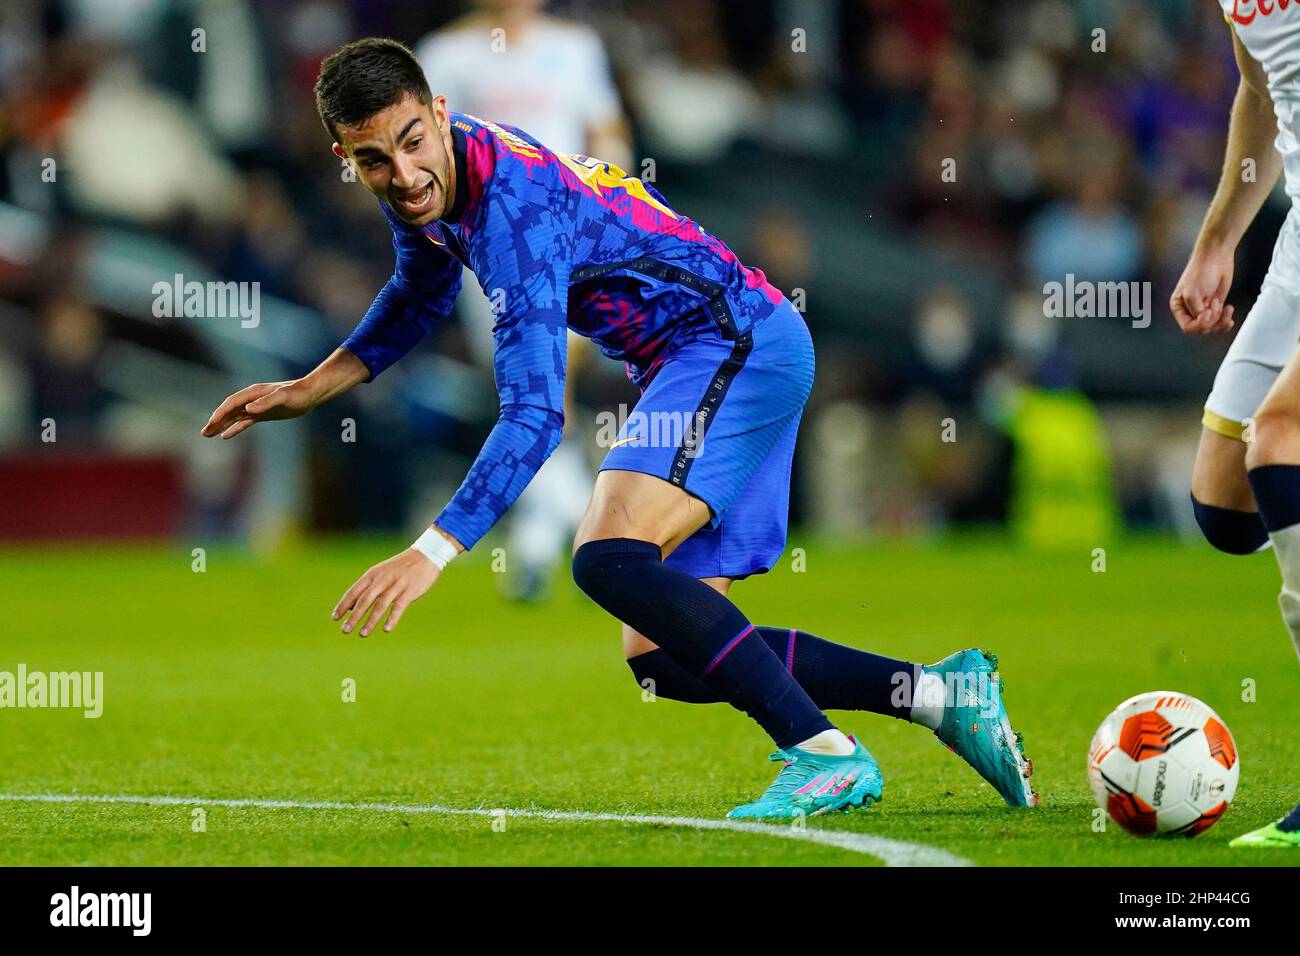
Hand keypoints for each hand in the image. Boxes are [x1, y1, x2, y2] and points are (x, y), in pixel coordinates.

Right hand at [201, 379, 318, 439]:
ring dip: (221, 425)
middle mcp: (252, 399)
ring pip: (234, 417)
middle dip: (216, 421)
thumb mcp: (283, 397)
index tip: (211, 424)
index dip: (221, 413)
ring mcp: (257, 407)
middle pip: (229, 410)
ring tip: (207, 434)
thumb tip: (247, 409)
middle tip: (203, 432)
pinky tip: (225, 435)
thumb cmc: (298, 393)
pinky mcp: (263, 414)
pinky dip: (234, 428)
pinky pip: (244, 422)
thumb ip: (266, 402)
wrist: (311, 394)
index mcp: (254, 393)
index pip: (232, 403)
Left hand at [332, 548, 441, 636]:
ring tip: (362, 634)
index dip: (343, 605)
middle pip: (364, 600)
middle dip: (354, 617)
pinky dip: (392, 619)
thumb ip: (367, 588)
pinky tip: (386, 629)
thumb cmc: (401, 567)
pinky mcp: (409, 591)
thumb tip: (351, 607)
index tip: (335, 618)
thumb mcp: (381, 572)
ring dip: (370, 621)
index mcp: (373, 575)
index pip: (354, 591)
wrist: (426, 556)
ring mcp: (396, 585)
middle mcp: (382, 580)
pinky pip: (399, 607)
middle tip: (345, 630)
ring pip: (380, 605)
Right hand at [1170, 247, 1235, 335]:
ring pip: (1213, 327)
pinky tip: (1229, 309)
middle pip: (1202, 329)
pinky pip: (1221, 322)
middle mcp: (1190, 311)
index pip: (1188, 328)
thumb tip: (1204, 322)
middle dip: (1212, 319)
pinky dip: (1226, 320)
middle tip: (1215, 304)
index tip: (1208, 312)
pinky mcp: (1216, 306)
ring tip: (1223, 306)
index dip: (1200, 324)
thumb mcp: (1192, 293)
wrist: (1215, 258)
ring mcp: (1204, 309)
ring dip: (1221, 320)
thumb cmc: (1200, 272)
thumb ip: (1196, 310)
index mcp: (1179, 309)